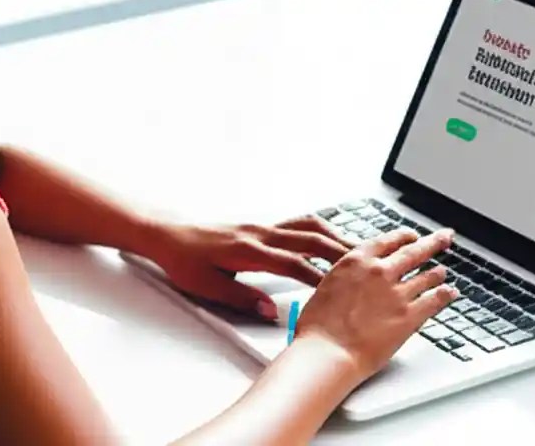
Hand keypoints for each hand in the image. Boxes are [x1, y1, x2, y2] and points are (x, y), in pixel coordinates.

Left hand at [147, 217, 355, 319]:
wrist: (166, 233)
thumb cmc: (183, 259)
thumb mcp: (207, 286)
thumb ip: (241, 299)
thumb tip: (271, 312)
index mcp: (248, 250)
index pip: (294, 263)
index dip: (320, 277)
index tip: (341, 290)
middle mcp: (260, 233)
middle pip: (310, 238)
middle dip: (341, 252)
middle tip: (367, 264)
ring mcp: (261, 226)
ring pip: (308, 225)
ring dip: (335, 235)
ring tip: (358, 249)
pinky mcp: (260, 225)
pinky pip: (297, 222)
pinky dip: (319, 228)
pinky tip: (330, 236)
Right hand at [294, 229, 459, 381]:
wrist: (326, 351)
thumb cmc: (319, 326)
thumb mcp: (328, 287)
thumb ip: (349, 277)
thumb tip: (359, 280)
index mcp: (357, 260)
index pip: (388, 240)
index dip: (404, 236)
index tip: (412, 236)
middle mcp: (380, 271)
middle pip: (415, 251)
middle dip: (433, 242)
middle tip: (444, 237)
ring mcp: (397, 293)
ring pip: (428, 275)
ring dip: (437, 273)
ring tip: (442, 272)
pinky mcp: (410, 316)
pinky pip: (436, 300)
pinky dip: (446, 294)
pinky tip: (450, 293)